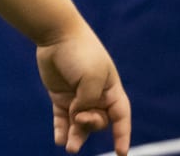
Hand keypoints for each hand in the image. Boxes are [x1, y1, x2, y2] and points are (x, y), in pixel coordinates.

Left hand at [36, 28, 131, 154]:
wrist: (57, 35)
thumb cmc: (80, 53)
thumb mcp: (91, 78)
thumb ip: (88, 101)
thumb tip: (77, 117)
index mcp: (111, 90)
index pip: (121, 117)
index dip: (122, 135)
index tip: (121, 153)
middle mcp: (96, 96)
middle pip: (98, 121)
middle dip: (90, 124)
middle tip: (79, 118)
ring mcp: (77, 97)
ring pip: (79, 124)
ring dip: (76, 136)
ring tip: (70, 147)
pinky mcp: (60, 96)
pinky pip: (62, 118)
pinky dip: (61, 130)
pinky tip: (59, 140)